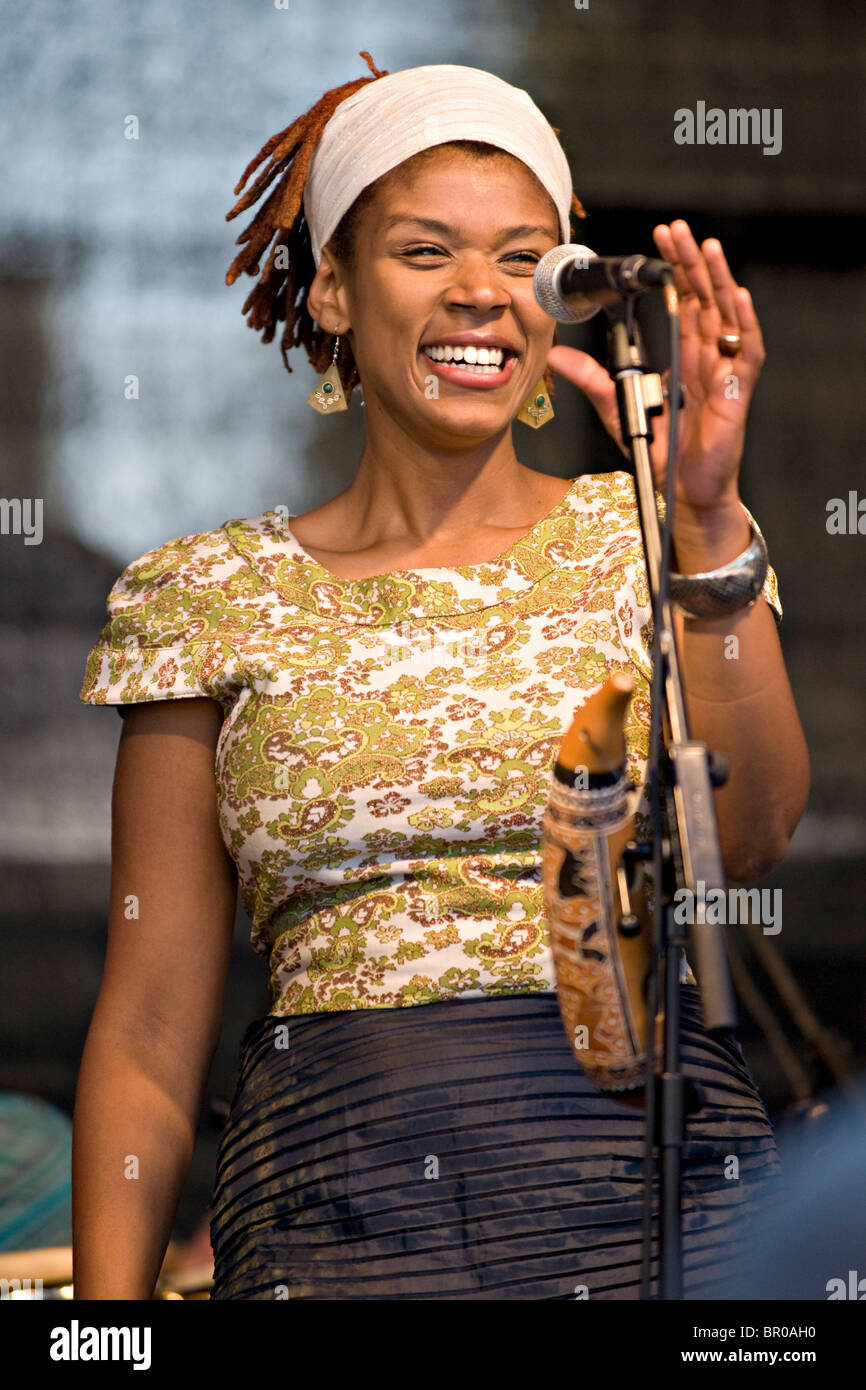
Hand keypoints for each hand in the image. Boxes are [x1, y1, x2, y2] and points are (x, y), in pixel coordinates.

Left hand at [546, 220, 765, 522]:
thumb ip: (592, 381)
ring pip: (727, 315)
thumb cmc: (662, 455)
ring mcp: (725, 373)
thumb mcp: (619, 410)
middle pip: (703, 299)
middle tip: (677, 229)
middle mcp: (708, 359)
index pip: (682, 303)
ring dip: (718, 279)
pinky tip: (737, 298)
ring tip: (706, 247)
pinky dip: (745, 325)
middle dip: (691, 262)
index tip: (661, 242)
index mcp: (685, 358)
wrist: (682, 494)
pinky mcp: (737, 394)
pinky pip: (747, 353)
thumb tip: (558, 357)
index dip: (673, 272)